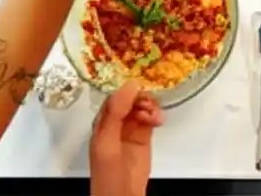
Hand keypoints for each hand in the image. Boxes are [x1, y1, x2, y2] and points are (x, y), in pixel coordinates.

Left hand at [90, 80, 163, 195]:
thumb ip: (116, 113)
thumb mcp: (108, 141)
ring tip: (155, 117)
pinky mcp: (143, 138)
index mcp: (102, 124)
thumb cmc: (109, 174)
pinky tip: (158, 120)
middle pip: (129, 101)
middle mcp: (115, 124)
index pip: (114, 99)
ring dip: (150, 107)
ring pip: (141, 108)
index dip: (126, 92)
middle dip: (141, 99)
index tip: (140, 87)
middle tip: (149, 105)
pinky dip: (155, 116)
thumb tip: (129, 86)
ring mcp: (130, 131)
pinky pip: (150, 119)